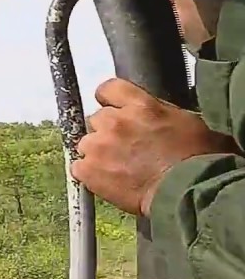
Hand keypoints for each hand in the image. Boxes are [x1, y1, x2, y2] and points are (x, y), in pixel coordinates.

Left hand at [70, 78, 238, 215]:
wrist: (189, 190)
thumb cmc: (199, 159)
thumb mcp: (186, 122)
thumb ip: (160, 113)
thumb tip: (154, 116)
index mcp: (141, 105)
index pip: (109, 89)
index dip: (109, 99)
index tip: (112, 107)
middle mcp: (115, 120)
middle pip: (97, 119)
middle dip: (108, 131)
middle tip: (125, 147)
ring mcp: (99, 145)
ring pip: (87, 143)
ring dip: (98, 153)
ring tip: (118, 167)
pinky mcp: (89, 169)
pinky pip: (79, 167)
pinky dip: (90, 174)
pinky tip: (108, 181)